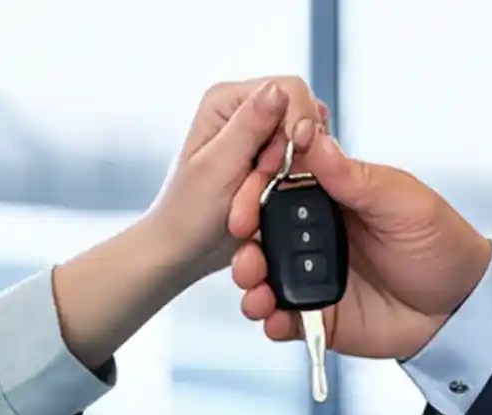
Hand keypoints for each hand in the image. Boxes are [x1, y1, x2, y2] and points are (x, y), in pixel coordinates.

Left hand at [51, 76, 324, 368]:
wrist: (184, 248)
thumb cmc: (189, 213)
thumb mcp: (219, 166)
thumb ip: (250, 125)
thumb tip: (279, 89)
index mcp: (226, 99)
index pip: (290, 89)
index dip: (296, 124)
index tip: (283, 160)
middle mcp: (244, 110)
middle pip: (302, 115)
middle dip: (293, 153)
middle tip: (265, 180)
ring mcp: (259, 135)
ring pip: (307, 141)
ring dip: (294, 171)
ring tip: (263, 192)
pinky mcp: (270, 158)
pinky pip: (303, 161)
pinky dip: (295, 181)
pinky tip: (272, 194)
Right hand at [227, 132, 491, 359]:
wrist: (463, 307)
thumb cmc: (442, 244)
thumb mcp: (405, 203)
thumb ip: (356, 178)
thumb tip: (313, 141)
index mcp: (333, 197)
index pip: (280, 186)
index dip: (255, 192)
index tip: (243, 204)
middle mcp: (316, 235)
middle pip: (262, 233)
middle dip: (245, 244)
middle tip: (245, 256)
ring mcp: (314, 276)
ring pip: (266, 276)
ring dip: (251, 281)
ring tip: (254, 289)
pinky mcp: (319, 314)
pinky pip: (284, 317)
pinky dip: (272, 320)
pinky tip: (273, 318)